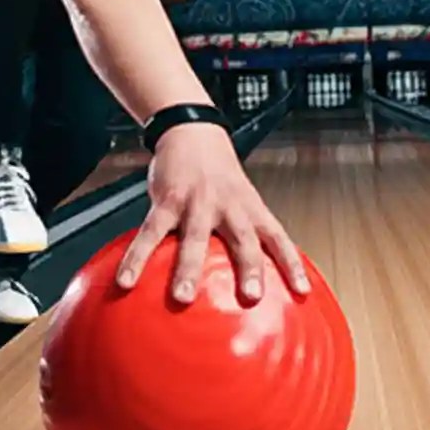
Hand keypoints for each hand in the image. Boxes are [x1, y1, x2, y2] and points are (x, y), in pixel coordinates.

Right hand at [114, 122, 311, 302]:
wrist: (193, 131)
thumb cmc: (220, 175)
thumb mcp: (242, 198)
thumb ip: (244, 234)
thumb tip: (251, 278)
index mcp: (251, 208)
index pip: (279, 237)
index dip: (292, 264)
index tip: (303, 292)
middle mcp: (229, 206)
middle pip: (244, 239)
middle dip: (249, 269)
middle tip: (252, 297)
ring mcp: (197, 203)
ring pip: (195, 238)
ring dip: (188, 269)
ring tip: (183, 297)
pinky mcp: (167, 200)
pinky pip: (151, 232)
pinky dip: (138, 258)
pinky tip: (126, 280)